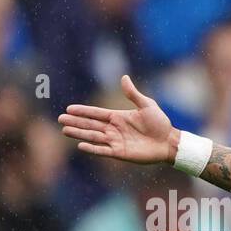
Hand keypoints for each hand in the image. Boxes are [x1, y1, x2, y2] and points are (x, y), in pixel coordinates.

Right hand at [57, 75, 177, 163]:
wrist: (169, 142)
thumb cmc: (160, 123)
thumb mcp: (147, 105)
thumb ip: (133, 94)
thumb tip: (124, 77)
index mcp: (118, 117)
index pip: (96, 113)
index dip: (83, 111)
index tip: (68, 108)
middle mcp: (114, 129)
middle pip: (90, 125)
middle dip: (75, 122)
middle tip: (60, 119)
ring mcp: (116, 141)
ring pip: (93, 137)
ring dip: (79, 133)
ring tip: (65, 130)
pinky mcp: (120, 153)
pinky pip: (103, 150)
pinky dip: (92, 148)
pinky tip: (81, 145)